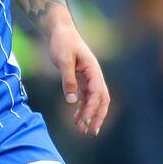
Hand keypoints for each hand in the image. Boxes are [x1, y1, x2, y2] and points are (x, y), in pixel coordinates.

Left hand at [49, 20, 109, 134]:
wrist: (60, 31)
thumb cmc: (63, 43)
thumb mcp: (63, 60)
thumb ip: (68, 80)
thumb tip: (71, 101)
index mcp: (93, 70)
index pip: (97, 94)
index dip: (92, 109)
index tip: (85, 122)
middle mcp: (95, 75)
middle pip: (102, 100)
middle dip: (98, 116)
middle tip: (91, 132)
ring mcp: (89, 78)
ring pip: (95, 100)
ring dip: (90, 115)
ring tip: (83, 130)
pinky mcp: (82, 79)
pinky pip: (86, 97)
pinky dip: (82, 108)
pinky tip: (76, 119)